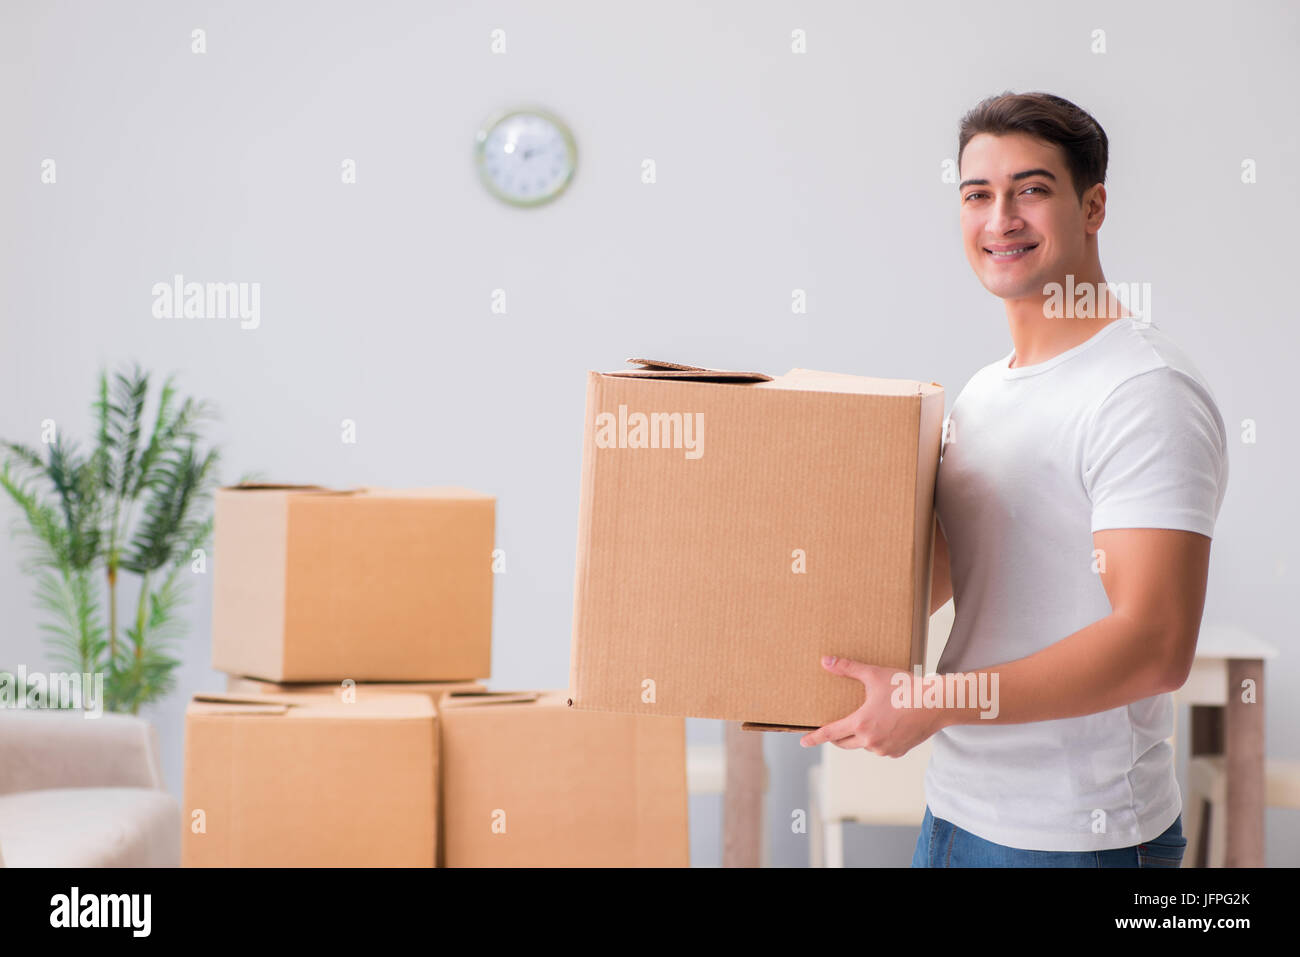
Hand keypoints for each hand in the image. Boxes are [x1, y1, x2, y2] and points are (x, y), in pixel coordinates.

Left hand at [799, 655, 945, 755]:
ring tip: (868, 720)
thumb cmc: (905, 687)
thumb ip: (848, 668)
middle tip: (832, 730)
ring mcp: (884, 749)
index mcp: (861, 723)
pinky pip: (881, 748)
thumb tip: (825, 661)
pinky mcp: (898, 752)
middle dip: (837, 737)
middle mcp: (870, 741)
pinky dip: (879, 740)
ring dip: (861, 736)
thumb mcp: (874, 675)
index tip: (803, 742)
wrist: (936, 704)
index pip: (830, 733)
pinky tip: (887, 726)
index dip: (815, 737)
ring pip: (864, 745)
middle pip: (844, 743)